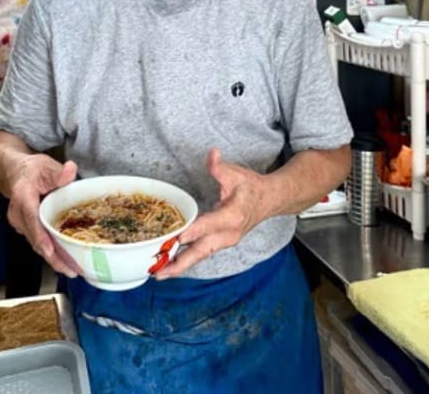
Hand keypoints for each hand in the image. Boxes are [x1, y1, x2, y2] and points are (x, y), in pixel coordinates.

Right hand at [6, 157, 81, 276]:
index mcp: (23, 197)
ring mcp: (21, 223)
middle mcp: (19, 213)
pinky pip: (40, 242)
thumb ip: (59, 172)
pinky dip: (52, 252)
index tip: (49, 250)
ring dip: (54, 258)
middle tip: (70, 269)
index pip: (31, 219)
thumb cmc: (32, 171)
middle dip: (52, 257)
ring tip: (72, 270)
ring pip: (37, 244)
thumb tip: (70, 170)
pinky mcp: (27, 228)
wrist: (17, 173)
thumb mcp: (47, 167)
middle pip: (35, 239)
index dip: (40, 236)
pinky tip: (67, 261)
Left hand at [152, 148, 269, 279]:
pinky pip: (202, 254)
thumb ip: (220, 167)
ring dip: (180, 265)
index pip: (208, 225)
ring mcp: (226, 241)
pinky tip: (171, 265)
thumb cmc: (252, 187)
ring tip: (158, 274)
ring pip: (200, 256)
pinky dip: (186, 260)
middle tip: (158, 273)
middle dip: (180, 262)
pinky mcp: (222, 243)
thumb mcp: (237, 174)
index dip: (192, 231)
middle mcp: (229, 233)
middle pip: (201, 251)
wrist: (269, 201)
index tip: (176, 238)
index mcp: (233, 216)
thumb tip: (212, 154)